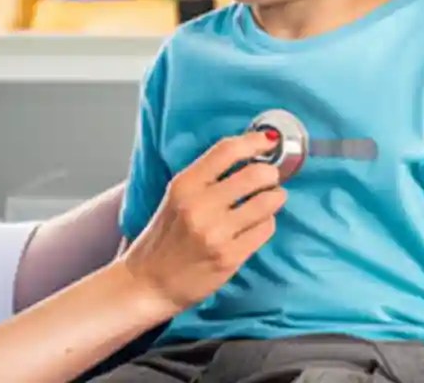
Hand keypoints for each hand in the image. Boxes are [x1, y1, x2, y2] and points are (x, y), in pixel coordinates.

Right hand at [118, 132, 286, 317]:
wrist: (149, 282)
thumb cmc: (163, 238)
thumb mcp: (175, 198)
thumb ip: (205, 178)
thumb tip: (247, 157)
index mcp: (183, 185)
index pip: (226, 150)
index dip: (254, 142)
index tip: (267, 142)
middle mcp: (199, 206)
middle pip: (255, 174)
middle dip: (271, 174)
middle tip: (270, 178)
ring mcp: (216, 233)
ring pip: (267, 202)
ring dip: (274, 198)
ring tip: (268, 201)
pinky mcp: (230, 256)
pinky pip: (265, 229)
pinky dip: (266, 223)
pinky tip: (256, 225)